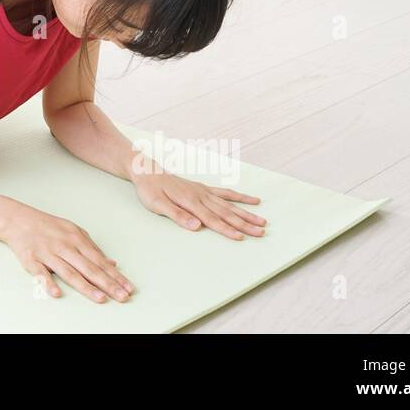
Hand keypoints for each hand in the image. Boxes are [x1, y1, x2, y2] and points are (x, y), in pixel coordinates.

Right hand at [1, 207, 134, 302]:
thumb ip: (92, 248)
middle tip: (122, 297)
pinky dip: (48, 283)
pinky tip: (57, 293)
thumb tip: (112, 262)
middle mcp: (65, 246)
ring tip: (101, 299)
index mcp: (77, 239)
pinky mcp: (32, 260)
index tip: (128, 288)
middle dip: (108, 283)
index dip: (115, 275)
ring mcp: (48, 253)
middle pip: (89, 268)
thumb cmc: (48, 227)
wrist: (18, 220)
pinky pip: (41, 273)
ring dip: (86, 286)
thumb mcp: (73, 232)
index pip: (100, 261)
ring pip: (69, 272)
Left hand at [131, 165, 265, 238]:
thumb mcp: (157, 205)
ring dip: (246, 213)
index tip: (241, 238)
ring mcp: (203, 191)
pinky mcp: (203, 189)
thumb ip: (177, 215)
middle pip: (226, 213)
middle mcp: (200, 196)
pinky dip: (240, 197)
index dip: (227, 230)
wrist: (147, 171)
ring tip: (262, 221)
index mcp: (190, 202)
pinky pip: (225, 193)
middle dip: (244, 224)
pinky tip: (253, 200)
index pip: (212, 219)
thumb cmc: (150, 190)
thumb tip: (196, 226)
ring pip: (229, 204)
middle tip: (261, 233)